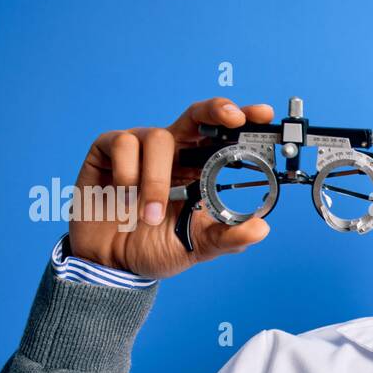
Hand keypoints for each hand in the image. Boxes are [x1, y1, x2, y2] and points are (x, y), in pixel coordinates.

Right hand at [68, 97, 275, 278]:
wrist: (111, 263)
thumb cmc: (155, 247)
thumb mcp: (198, 246)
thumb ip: (229, 237)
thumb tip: (261, 229)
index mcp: (199, 169)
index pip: (224, 137)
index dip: (244, 120)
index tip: (263, 115)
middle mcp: (174, 152)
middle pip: (198, 115)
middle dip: (217, 110)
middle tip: (233, 118)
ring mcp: (142, 148)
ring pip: (158, 138)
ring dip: (156, 181)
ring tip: (151, 214)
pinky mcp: (108, 150)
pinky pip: (122, 144)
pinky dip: (127, 174)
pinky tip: (124, 197)